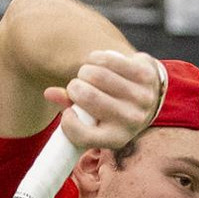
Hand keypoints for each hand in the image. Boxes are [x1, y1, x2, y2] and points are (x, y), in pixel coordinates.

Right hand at [44, 49, 166, 151]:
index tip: (69, 112)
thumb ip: (68, 107)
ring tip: (87, 75)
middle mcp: (133, 121)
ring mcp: (143, 97)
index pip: (82, 135)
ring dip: (85, 71)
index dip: (67, 122)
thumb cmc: (109, 109)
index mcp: (117, 139)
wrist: (148, 94)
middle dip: (75, 87)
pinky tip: (96, 62)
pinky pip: (109, 60)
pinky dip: (95, 58)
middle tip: (77, 86)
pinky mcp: (146, 75)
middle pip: (87, 96)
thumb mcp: (90, 118)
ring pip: (97, 75)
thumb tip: (49, 93)